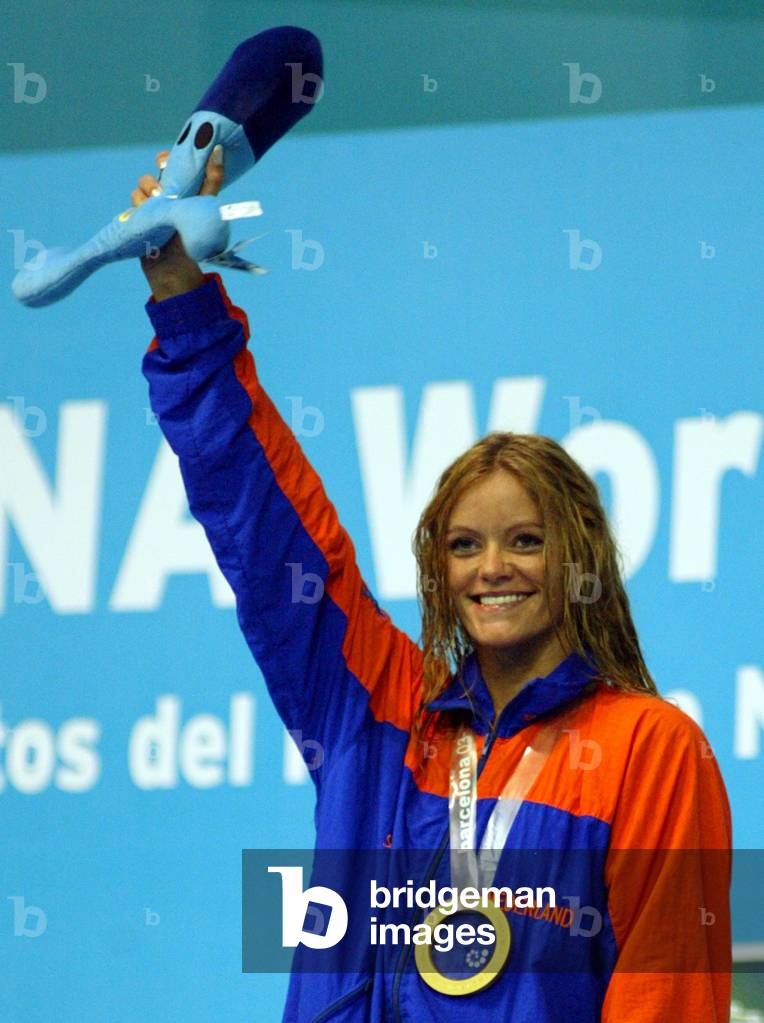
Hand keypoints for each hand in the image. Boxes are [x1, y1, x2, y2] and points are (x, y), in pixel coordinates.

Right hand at [134, 145, 224, 298]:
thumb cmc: (196, 234)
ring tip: (157, 210)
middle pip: (149, 177)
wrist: (179, 266)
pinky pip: (132, 206)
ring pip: (138, 190)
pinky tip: (147, 219)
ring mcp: (149, 209)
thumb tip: (218, 149)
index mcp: (180, 188)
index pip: (166, 164)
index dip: (163, 159)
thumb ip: (213, 178)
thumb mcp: (207, 203)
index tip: (164, 163)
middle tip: (159, 192)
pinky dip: (138, 210)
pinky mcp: (139, 221)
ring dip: (146, 197)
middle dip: (151, 181)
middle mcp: (163, 196)